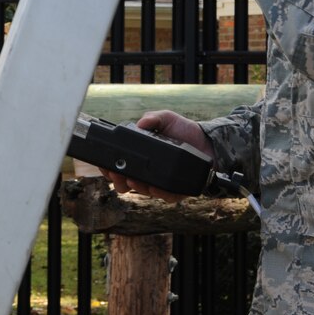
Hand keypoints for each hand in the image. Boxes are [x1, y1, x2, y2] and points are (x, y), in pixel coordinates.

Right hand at [98, 111, 213, 203]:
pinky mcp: (177, 189)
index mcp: (142, 156)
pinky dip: (159, 193)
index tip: (104, 165)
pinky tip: (154, 188)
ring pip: (143, 191)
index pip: (120, 164)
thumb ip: (152, 118)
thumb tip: (140, 123)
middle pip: (125, 182)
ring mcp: (161, 182)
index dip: (109, 167)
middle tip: (116, 174)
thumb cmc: (184, 130)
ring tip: (132, 180)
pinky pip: (166, 196)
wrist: (208, 141)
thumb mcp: (166, 118)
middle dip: (117, 180)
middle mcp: (149, 172)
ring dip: (135, 187)